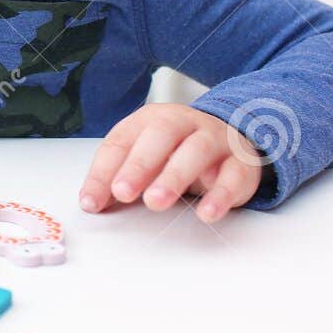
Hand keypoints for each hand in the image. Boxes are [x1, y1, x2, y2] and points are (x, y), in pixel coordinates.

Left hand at [78, 103, 263, 222]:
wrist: (231, 139)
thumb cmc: (177, 150)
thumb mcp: (145, 157)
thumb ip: (119, 176)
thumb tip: (92, 202)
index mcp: (151, 119)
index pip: (122, 141)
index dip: (103, 172)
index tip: (91, 201)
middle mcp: (184, 123)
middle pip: (161, 135)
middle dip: (138, 165)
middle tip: (122, 192)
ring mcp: (215, 139)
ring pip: (196, 151)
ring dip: (174, 176)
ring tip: (156, 202)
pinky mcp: (241, 162)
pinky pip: (233, 175)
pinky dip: (220, 195)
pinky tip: (206, 213)